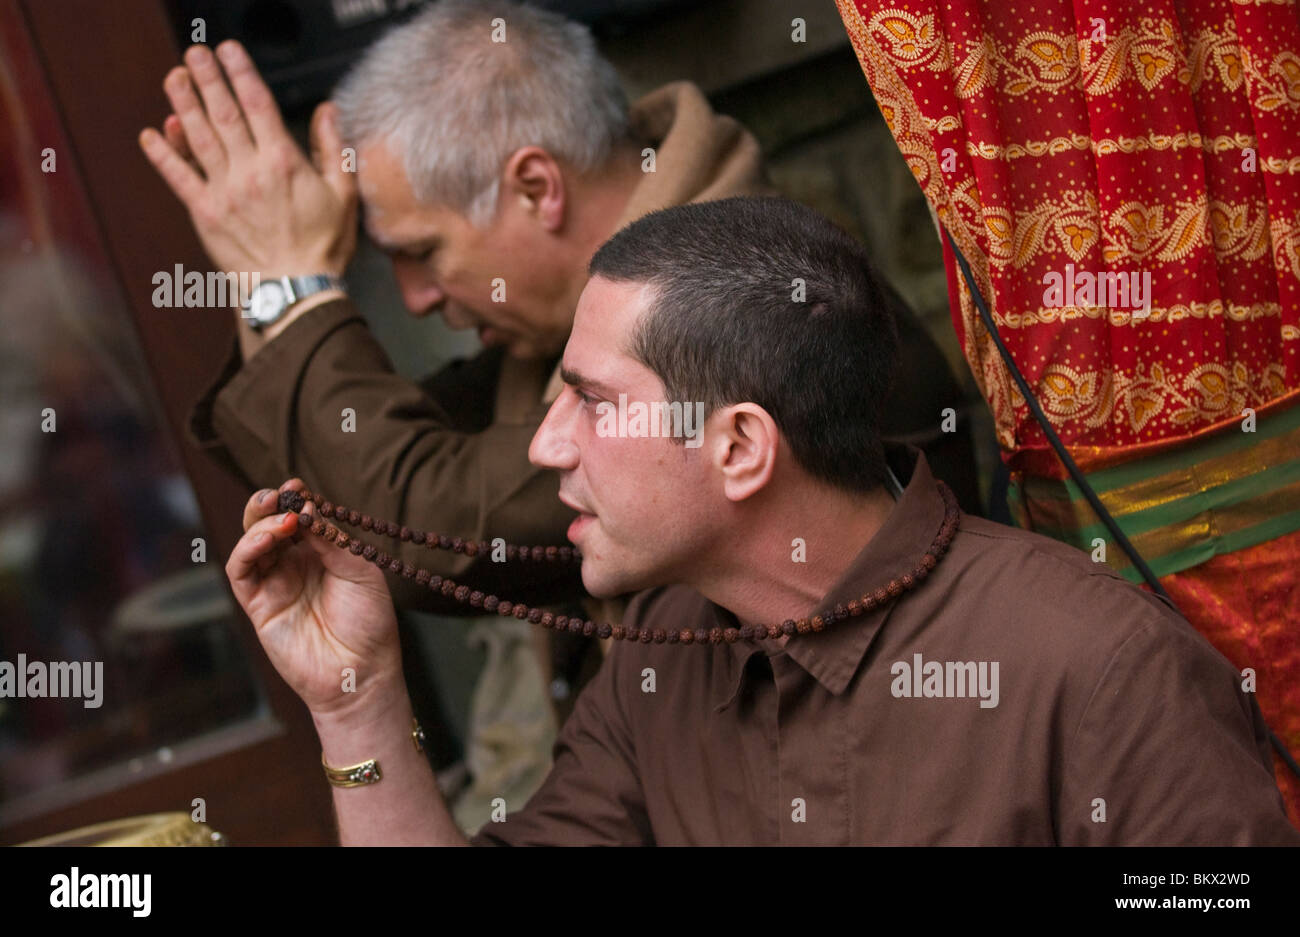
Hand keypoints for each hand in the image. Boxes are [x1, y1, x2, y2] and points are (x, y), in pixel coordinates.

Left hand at [138, 41, 357, 278]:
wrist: (296, 290)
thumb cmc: (324, 246)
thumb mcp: (344, 195)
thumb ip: (333, 149)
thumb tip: (327, 111)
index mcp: (284, 162)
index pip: (259, 105)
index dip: (241, 73)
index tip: (229, 52)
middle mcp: (250, 171)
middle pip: (224, 113)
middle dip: (207, 79)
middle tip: (194, 54)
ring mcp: (224, 191)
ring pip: (198, 138)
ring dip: (183, 105)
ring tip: (174, 79)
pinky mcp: (206, 213)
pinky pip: (179, 177)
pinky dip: (163, 154)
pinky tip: (152, 134)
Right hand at [225, 478, 405, 717]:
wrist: (361, 671)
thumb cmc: (369, 623)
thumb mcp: (360, 572)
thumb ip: (332, 540)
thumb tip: (307, 507)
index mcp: (322, 552)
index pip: (299, 516)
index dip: (295, 498)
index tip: (298, 485)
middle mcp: (295, 564)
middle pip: (267, 523)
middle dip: (268, 504)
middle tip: (280, 494)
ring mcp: (274, 583)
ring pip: (250, 542)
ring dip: (260, 524)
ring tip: (283, 518)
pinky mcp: (258, 605)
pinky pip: (241, 571)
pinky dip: (248, 548)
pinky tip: (268, 538)